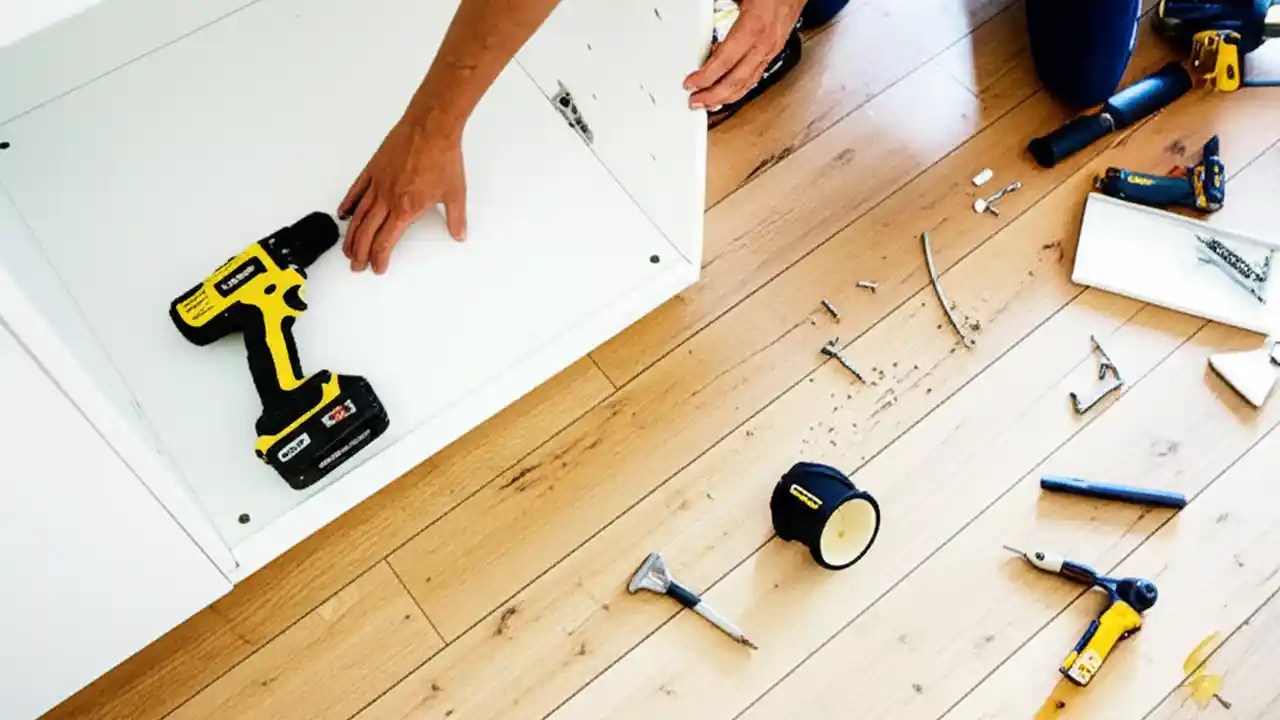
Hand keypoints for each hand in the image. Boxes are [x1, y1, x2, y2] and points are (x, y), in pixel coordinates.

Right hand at [339, 114, 467, 273]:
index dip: (379, 257)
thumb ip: (456, 218)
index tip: (377, 267)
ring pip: (358, 215)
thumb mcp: (455, 192)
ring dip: (351, 235)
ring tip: (347, 249)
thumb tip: (459, 234)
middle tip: (356, 265)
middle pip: (367, 232)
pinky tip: (344, 214)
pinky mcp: (373, 169)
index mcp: (406, 208)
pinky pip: (356, 191)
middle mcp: (388, 198)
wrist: (432, 126)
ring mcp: (377, 183)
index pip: (386, 241)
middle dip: (360, 253)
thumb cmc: (442, 156)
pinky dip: (349, 204)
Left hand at [684, 0, 803, 108]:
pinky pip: (756, 77)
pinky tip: (732, 92)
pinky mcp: (775, 51)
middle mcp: (763, 44)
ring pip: (747, 84)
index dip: (706, 77)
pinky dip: (741, 89)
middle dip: (713, 96)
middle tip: (695, 102)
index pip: (724, 62)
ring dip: (727, 97)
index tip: (691, 84)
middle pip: (735, 81)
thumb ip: (719, 12)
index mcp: (752, 28)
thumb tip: (699, 21)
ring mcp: (771, 50)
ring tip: (710, 103)